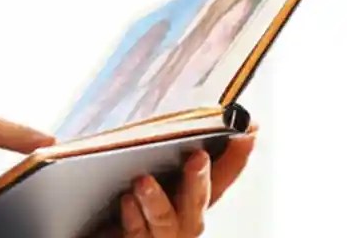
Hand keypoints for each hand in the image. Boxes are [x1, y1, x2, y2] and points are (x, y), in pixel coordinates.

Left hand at [105, 127, 257, 236]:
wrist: (98, 231)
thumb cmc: (126, 199)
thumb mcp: (148, 172)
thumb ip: (163, 152)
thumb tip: (180, 119)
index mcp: (191, 199)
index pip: (221, 178)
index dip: (236, 158)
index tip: (247, 132)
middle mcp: (184, 221)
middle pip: (197, 202)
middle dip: (199, 179)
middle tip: (198, 156)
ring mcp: (162, 236)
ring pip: (165, 220)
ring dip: (157, 199)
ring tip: (143, 180)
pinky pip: (137, 235)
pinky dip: (133, 217)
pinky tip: (126, 200)